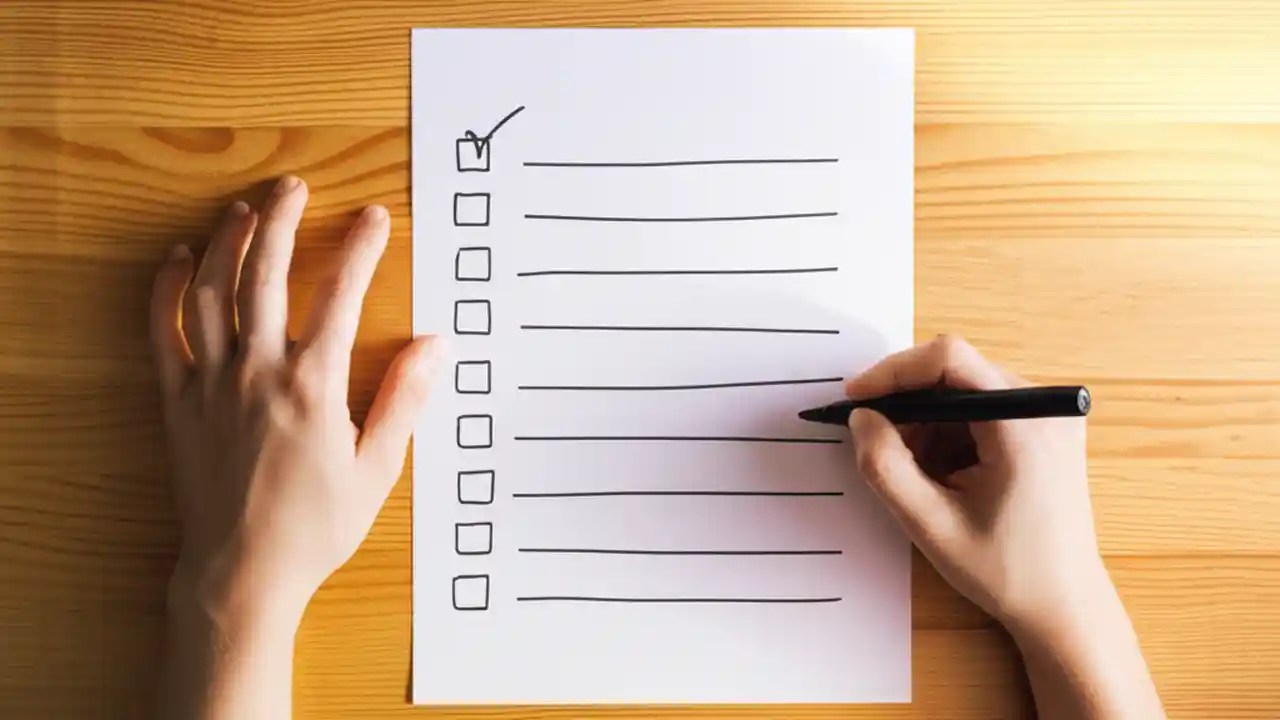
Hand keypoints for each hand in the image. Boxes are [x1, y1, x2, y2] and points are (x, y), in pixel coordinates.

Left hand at [150, 176, 443, 624]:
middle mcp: (259, 372)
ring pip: (211, 290)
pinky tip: (180, 258)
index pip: (341, 296)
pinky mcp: (178, 401)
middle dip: (283, 220)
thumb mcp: (378, 468)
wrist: (242, 573)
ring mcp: (211, 383)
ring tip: (246, 208)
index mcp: (314, 386)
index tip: (375, 217)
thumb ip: (405, 399)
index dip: (361, 249)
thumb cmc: (317, 526)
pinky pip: (164, 331)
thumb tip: (436, 345)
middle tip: (296, 188)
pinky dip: (168, 288)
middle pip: (266, 274)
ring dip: (228, 240)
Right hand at [844, 335, 1163, 718]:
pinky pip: (981, 409)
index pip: (949, 359)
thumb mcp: (931, 524)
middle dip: (907, 405)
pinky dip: (948, 434)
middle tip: (876, 446)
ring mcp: (1049, 415)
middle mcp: (1044, 407)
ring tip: (917, 476)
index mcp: (1025, 424)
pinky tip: (942, 475)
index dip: (894, 371)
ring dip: (926, 424)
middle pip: (954, 372)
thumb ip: (886, 467)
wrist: (1064, 606)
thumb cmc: (1006, 571)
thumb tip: (861, 418)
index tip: (855, 397)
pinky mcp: (1043, 429)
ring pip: (963, 391)